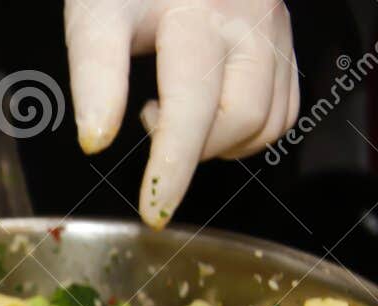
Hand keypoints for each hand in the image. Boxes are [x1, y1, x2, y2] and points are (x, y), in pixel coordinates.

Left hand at [65, 0, 298, 226]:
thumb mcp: (95, 19)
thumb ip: (95, 75)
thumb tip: (97, 141)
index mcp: (195, 12)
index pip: (188, 103)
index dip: (171, 164)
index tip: (153, 210)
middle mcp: (248, 18)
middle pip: (237, 118)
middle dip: (189, 150)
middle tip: (146, 122)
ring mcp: (275, 29)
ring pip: (266, 122)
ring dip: (217, 143)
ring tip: (172, 112)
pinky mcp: (286, 42)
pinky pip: (281, 114)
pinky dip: (243, 133)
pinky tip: (204, 110)